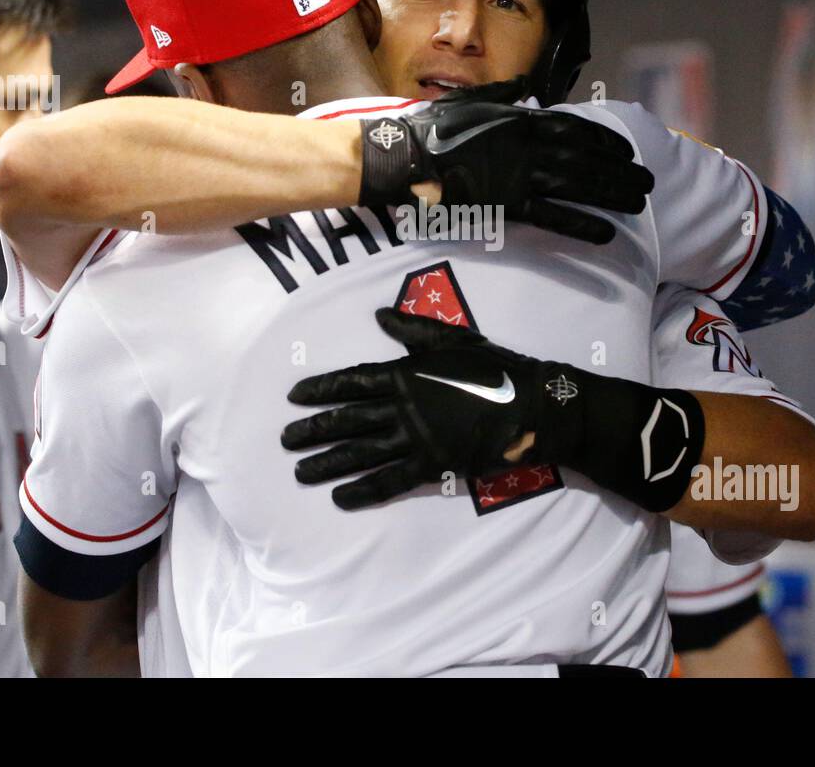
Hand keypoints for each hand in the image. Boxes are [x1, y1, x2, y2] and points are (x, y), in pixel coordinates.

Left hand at [283, 308, 552, 509]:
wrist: (529, 404)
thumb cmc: (492, 367)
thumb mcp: (451, 338)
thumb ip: (412, 330)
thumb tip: (378, 315)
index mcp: (404, 373)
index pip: (351, 381)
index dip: (321, 390)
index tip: (293, 397)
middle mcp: (401, 407)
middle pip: (346, 420)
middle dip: (312, 430)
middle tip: (285, 440)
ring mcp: (414, 438)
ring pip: (360, 453)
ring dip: (327, 463)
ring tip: (300, 472)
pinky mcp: (431, 465)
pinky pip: (389, 481)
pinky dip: (362, 492)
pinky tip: (339, 498)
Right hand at [358, 79, 653, 244]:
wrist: (402, 155)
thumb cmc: (429, 129)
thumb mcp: (469, 101)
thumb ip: (501, 95)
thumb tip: (522, 85)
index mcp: (521, 119)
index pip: (574, 128)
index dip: (604, 141)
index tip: (626, 151)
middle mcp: (529, 143)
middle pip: (586, 157)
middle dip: (620, 169)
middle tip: (649, 181)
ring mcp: (521, 172)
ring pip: (579, 184)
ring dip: (613, 193)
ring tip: (639, 203)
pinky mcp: (508, 201)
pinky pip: (553, 214)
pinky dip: (582, 223)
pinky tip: (606, 233)